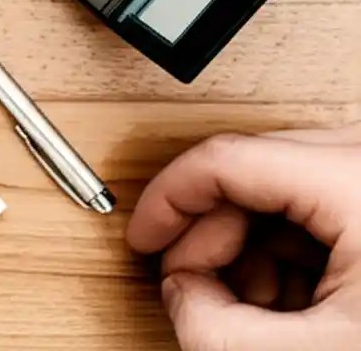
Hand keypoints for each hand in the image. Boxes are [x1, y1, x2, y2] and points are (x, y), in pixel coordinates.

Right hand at [127, 126, 360, 349]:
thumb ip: (212, 325)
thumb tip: (180, 291)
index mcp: (355, 182)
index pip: (225, 159)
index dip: (167, 200)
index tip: (146, 235)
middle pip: (249, 172)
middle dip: (213, 236)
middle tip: (197, 282)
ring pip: (280, 189)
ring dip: (251, 248)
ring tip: (261, 306)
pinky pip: (317, 205)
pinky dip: (290, 251)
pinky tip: (296, 299)